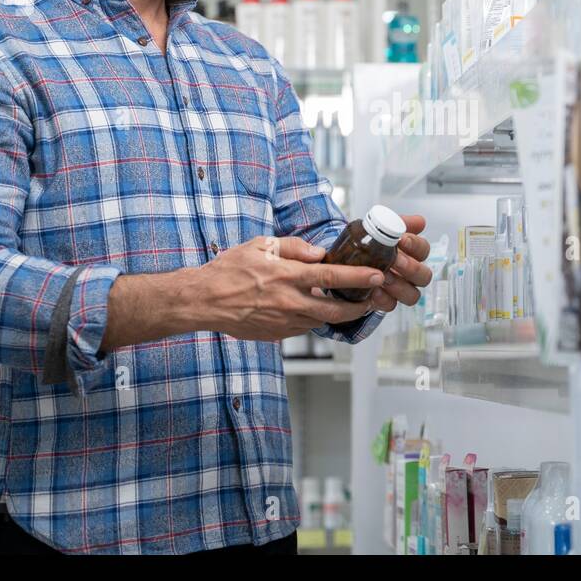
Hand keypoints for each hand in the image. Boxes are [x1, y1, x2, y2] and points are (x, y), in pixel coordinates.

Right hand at [183, 236, 381, 341]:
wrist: (203, 300)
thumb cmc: (229, 270)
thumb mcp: (260, 245)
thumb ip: (294, 248)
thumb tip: (319, 253)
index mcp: (287, 277)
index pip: (332, 278)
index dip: (358, 278)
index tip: (377, 275)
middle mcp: (289, 302)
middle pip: (335, 311)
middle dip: (359, 307)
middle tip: (372, 301)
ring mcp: (283, 322)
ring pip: (321, 322)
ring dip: (338, 315)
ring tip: (350, 306)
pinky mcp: (276, 335)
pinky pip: (303, 328)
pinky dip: (313, 320)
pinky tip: (315, 311)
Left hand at [366, 214, 431, 313]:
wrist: (346, 260)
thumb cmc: (369, 245)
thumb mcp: (381, 230)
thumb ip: (399, 223)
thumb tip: (420, 221)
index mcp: (411, 253)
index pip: (424, 250)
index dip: (416, 245)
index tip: (402, 239)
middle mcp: (409, 273)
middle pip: (424, 276)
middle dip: (411, 267)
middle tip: (395, 260)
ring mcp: (399, 289)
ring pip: (412, 295)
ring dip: (399, 285)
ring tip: (384, 276)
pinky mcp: (386, 301)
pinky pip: (391, 305)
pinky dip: (383, 299)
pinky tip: (373, 290)